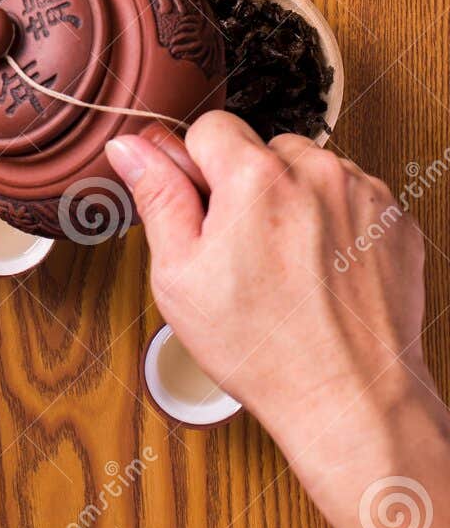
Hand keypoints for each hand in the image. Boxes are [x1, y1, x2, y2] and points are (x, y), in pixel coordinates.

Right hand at [107, 113, 449, 527]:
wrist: (351, 400)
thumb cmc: (262, 349)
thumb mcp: (180, 277)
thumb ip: (158, 197)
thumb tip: (131, 146)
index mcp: (255, 177)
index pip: (211, 127)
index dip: (200, 170)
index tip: (207, 211)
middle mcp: (316, 171)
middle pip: (264, 149)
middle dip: (250, 186)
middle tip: (248, 251)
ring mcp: (363, 192)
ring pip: (311, 170)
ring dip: (297, 200)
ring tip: (292, 267)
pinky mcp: (395, 218)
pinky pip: (353, 196)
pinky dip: (339, 222)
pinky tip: (326, 271)